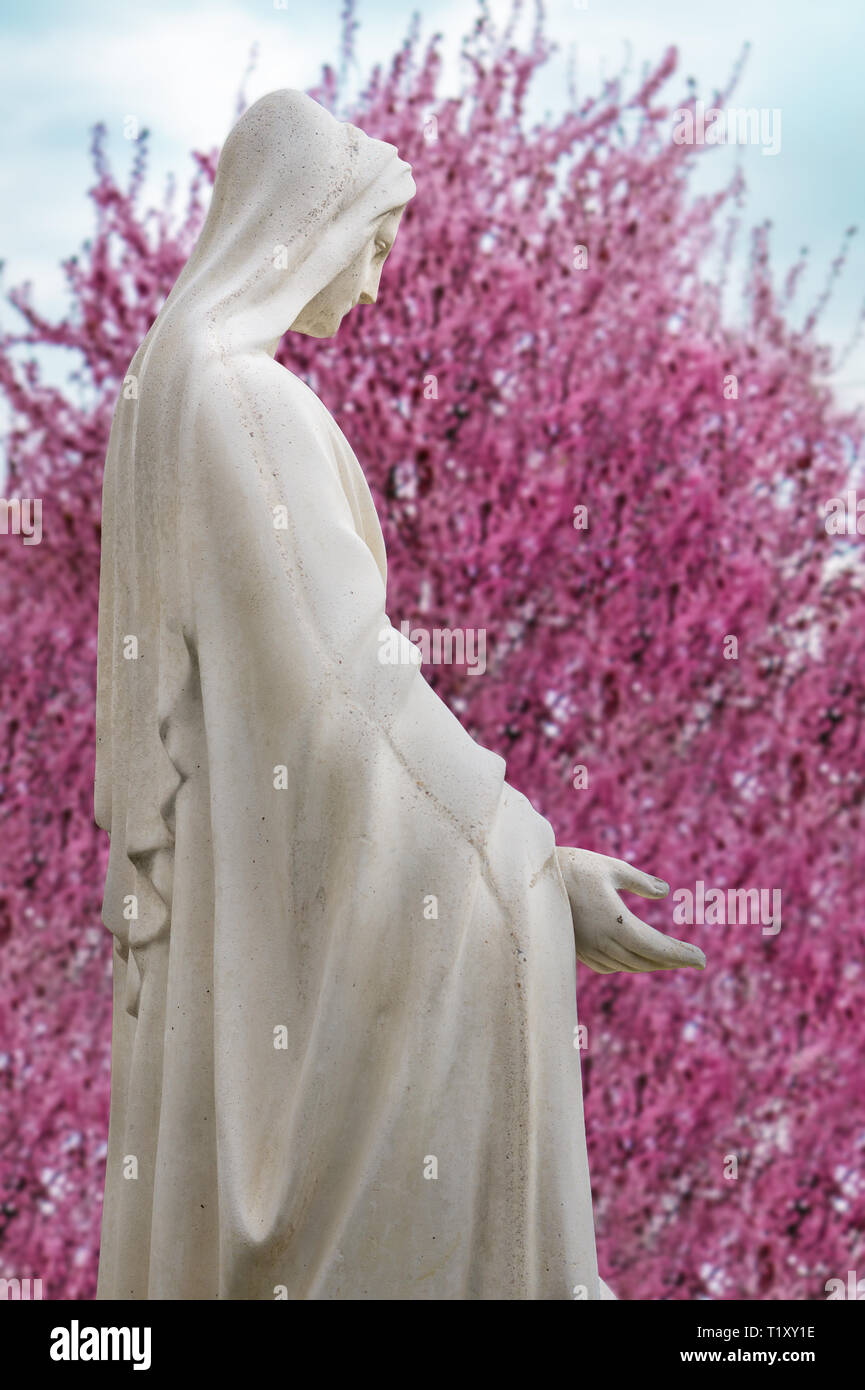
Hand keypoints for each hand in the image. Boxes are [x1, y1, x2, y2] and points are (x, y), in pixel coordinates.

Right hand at [556, 846, 705, 973]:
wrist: (526, 880)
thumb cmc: (571, 868)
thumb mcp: (610, 868)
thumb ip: (640, 881)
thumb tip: (665, 891)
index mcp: (615, 925)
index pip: (656, 948)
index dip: (681, 956)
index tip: (702, 960)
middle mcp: (603, 944)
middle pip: (645, 961)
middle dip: (671, 961)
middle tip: (693, 960)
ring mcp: (587, 950)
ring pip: (628, 966)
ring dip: (651, 964)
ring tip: (669, 959)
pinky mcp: (575, 950)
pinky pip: (609, 965)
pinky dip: (627, 964)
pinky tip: (632, 957)